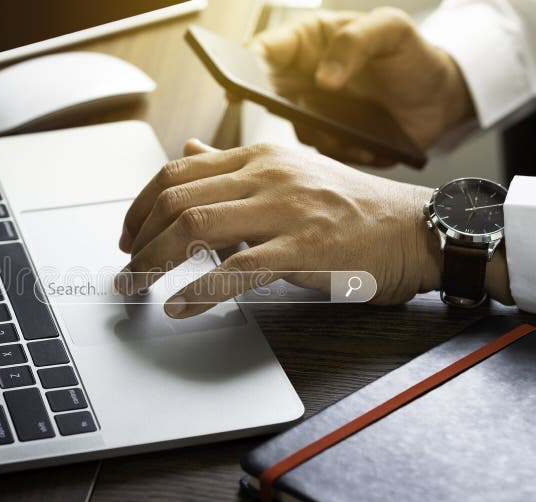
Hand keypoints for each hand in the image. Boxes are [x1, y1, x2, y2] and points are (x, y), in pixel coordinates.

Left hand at [116, 139, 445, 317]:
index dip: (140, 206)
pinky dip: (200, 291)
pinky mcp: (306, 248)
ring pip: (197, 228)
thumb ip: (233, 167)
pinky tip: (179, 306)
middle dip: (139, 239)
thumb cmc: (354, 207)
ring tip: (136, 288)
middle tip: (125, 269)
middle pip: (178, 200)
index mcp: (259, 158)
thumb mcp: (289, 173)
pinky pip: (238, 270)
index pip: (177, 173)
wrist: (417, 228)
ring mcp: (286, 210)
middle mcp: (267, 176)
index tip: (128, 234)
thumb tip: (187, 153)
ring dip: (154, 262)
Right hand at [249, 8, 473, 164]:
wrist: (442, 97)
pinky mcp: (329, 142)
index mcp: (307, 44)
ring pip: (297, 130)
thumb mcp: (392, 30)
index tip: (236, 86)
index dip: (241, 67)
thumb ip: (355, 42)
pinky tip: (370, 147)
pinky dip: (345, 152)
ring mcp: (312, 114)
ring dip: (323, 135)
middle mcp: (300, 80)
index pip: (263, 51)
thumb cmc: (412, 54)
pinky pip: (323, 153)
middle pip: (266, 96)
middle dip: (277, 109)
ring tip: (356, 133)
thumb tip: (323, 77)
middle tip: (300, 113)